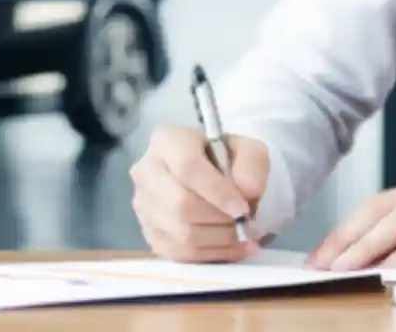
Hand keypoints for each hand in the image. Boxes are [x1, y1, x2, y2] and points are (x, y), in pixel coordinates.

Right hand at [130, 125, 269, 261]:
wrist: (209, 178)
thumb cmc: (226, 159)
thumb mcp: (248, 150)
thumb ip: (252, 164)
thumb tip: (247, 191)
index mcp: (167, 140)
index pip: (187, 166)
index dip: (217, 191)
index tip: (242, 208)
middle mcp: (145, 170)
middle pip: (180, 204)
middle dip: (220, 220)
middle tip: (244, 222)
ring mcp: (143, 204)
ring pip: (180, 232)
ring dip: (219, 239)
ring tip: (241, 235)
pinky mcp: (147, 232)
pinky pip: (179, 253)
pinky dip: (210, 255)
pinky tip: (230, 247)